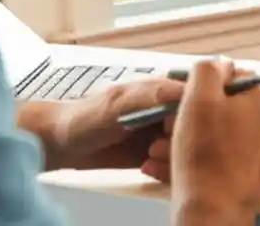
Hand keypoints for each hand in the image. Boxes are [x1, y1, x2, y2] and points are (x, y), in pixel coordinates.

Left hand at [18, 78, 183, 172]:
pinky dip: (166, 171)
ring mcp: (163, 133)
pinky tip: (146, 168)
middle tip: (157, 146)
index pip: (198, 98)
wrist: (61, 144)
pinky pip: (176, 165)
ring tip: (149, 158)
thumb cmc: (84, 117)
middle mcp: (168, 110)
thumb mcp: (117, 103)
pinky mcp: (158, 154)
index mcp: (162, 89)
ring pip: (189, 148)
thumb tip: (185, 90)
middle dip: (182, 141)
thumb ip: (151, 95)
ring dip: (173, 158)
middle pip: (198, 126)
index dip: (193, 114)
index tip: (172, 126)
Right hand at [170, 61, 259, 223]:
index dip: (206, 91)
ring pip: (234, 134)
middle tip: (180, 131)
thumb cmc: (206, 158)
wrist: (214, 209)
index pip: (233, 79)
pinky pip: (240, 157)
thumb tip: (218, 64)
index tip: (191, 106)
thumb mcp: (198, 98)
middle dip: (205, 118)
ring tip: (183, 152)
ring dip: (208, 139)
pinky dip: (221, 159)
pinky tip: (201, 167)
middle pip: (234, 108)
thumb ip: (208, 70)